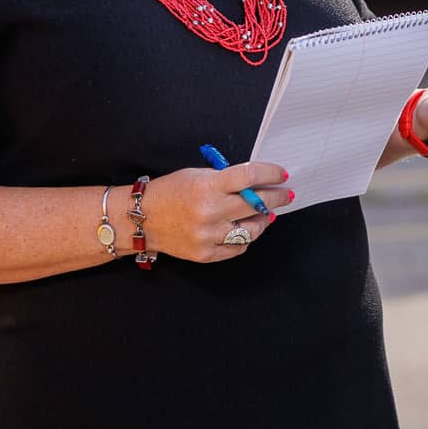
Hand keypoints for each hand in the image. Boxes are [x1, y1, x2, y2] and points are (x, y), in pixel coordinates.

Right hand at [139, 161, 293, 262]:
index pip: (250, 176)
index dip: (271, 174)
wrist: (141, 219)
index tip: (282, 175)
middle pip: (256, 203)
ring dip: (263, 220)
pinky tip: (245, 228)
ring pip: (252, 229)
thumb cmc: (170, 192)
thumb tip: (258, 183)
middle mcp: (210, 211)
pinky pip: (238, 247)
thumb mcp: (198, 174)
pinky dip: (245, 237)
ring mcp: (209, 235)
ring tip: (265, 214)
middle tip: (286, 195)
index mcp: (208, 186)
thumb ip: (227, 179)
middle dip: (276, 197)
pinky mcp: (206, 253)